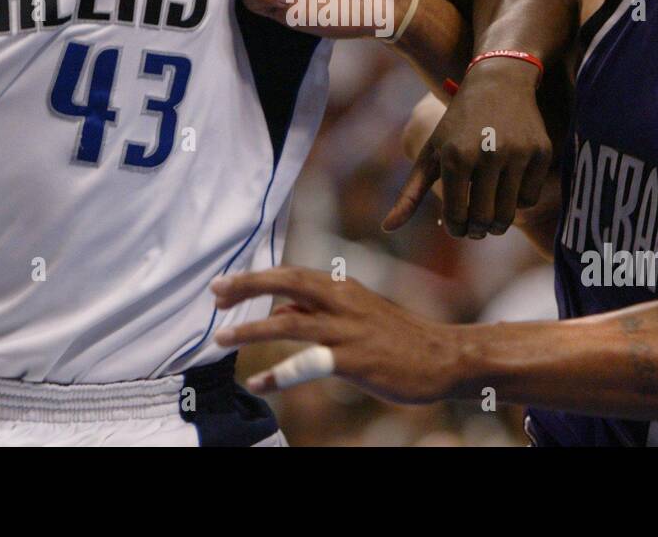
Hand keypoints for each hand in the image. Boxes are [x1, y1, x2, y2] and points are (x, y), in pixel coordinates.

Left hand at [211, 267, 459, 404]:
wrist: (443, 357)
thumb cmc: (397, 337)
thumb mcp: (356, 314)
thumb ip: (317, 313)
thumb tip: (277, 315)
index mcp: (343, 286)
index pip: (290, 274)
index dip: (254, 278)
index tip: (223, 286)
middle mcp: (343, 301)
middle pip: (287, 283)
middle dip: (248, 286)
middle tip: (214, 294)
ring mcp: (349, 330)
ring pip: (291, 323)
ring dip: (252, 330)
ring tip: (221, 338)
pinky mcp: (355, 360)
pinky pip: (308, 365)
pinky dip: (279, 374)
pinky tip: (258, 384)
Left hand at [385, 58, 551, 238]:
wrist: (499, 82)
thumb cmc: (457, 124)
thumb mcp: (431, 153)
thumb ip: (409, 194)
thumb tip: (387, 229)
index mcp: (456, 157)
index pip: (456, 216)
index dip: (456, 229)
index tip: (457, 227)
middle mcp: (487, 154)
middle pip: (484, 220)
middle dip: (478, 231)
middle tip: (476, 228)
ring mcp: (517, 153)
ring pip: (509, 214)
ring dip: (498, 223)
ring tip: (490, 218)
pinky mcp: (541, 152)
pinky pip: (530, 198)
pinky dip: (519, 202)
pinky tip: (509, 190)